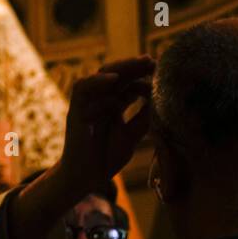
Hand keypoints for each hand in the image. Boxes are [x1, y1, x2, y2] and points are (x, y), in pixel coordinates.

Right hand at [56, 56, 153, 194]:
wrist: (84, 178)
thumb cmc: (106, 158)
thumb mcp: (132, 135)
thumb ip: (144, 118)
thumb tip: (161, 99)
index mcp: (114, 105)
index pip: (130, 84)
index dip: (144, 76)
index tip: (162, 71)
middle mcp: (100, 100)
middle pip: (119, 75)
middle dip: (136, 67)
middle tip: (153, 60)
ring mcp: (88, 103)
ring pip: (102, 76)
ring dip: (121, 68)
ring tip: (140, 62)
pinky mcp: (76, 110)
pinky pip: (83, 88)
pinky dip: (97, 81)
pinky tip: (114, 79)